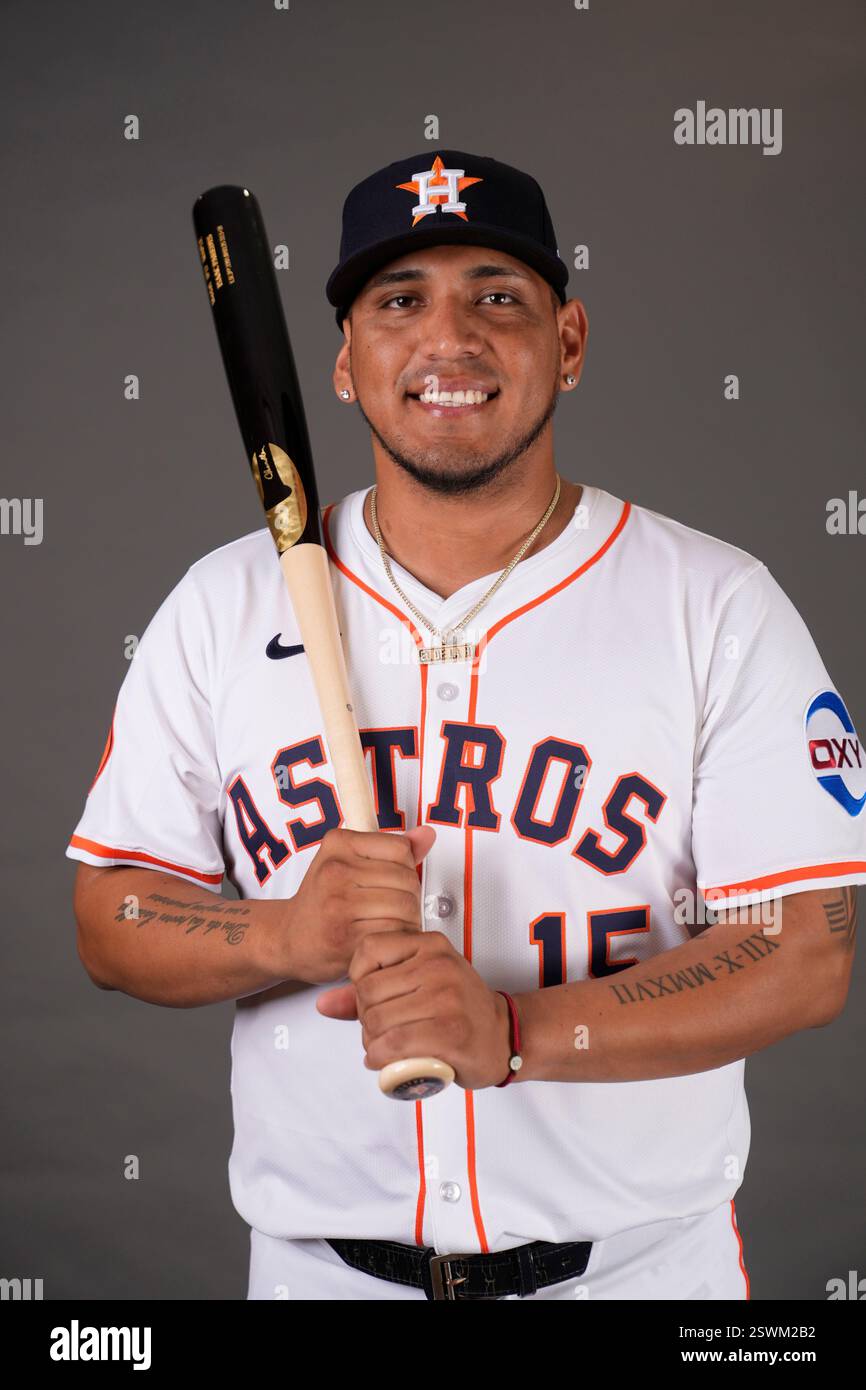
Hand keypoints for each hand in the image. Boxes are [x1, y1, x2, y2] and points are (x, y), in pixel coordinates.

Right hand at [280, 824, 435, 984]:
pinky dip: (397, 939)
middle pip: (407, 879)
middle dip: (410, 898)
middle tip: (393, 908)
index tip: (392, 881)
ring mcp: (339, 903)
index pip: (401, 848)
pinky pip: (394, 932)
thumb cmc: (322, 900)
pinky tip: (382, 938)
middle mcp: (336, 870)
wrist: (288, 938)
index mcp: (338, 843)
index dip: (406, 868)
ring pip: (405, 907)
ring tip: (389, 923)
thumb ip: (391, 850)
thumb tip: (426, 834)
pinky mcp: (346, 936)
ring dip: (407, 921)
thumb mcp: (350, 863)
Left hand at [316, 929, 513, 1090]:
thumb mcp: (417, 985)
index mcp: (429, 944)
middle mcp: (438, 965)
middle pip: (368, 992)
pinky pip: (394, 1045)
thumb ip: (368, 992)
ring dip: (371, 1043)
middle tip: (380, 1032)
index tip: (372, 997)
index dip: (358, 979)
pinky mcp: (450, 1032)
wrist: (501, 1036)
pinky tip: (386, 1061)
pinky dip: (381, 1058)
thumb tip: (323, 1003)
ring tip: (385, 1048)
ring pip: (377, 1021)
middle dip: (365, 1019)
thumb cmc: (456, 1009)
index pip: (368, 949)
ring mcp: (446, 997)